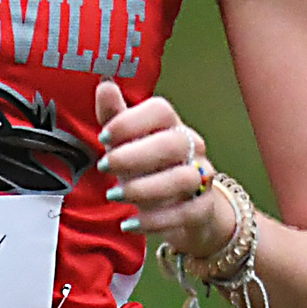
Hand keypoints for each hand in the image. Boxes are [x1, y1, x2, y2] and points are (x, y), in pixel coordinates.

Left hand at [95, 81, 234, 258]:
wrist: (182, 207)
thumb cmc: (147, 165)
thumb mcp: (125, 141)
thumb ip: (114, 115)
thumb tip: (104, 84)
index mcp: (170, 125)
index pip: (160, 111)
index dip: (131, 121)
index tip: (104, 137)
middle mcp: (191, 147)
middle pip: (171, 144)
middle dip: (134, 156)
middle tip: (104, 167)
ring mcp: (202, 177)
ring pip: (182, 179)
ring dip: (143, 189)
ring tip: (113, 195)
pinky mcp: (203, 208)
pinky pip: (185, 214)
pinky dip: (154, 221)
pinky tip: (128, 223)